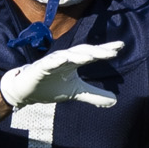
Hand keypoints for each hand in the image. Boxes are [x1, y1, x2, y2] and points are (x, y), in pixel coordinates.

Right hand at [0, 40, 123, 108]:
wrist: (27, 92)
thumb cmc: (51, 87)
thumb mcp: (77, 92)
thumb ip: (95, 95)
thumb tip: (115, 101)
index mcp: (75, 62)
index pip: (93, 53)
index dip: (106, 49)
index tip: (121, 46)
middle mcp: (65, 59)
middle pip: (83, 52)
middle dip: (97, 51)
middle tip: (112, 52)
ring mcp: (52, 62)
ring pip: (67, 56)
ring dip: (79, 55)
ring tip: (92, 56)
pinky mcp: (39, 68)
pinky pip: (48, 63)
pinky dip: (55, 60)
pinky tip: (63, 59)